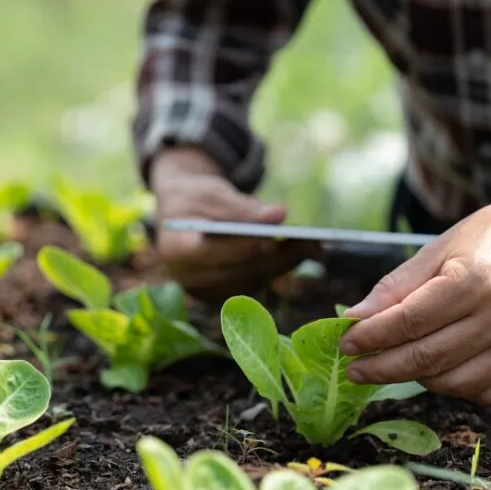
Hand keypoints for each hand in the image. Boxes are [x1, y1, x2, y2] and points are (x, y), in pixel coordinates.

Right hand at [149, 147, 317, 300]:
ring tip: (314, 248)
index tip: (274, 237)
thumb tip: (279, 215)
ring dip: (284, 266)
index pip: (211, 253)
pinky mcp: (221, 297)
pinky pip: (254, 285)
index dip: (243, 247)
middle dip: (277, 256)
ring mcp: (204, 292)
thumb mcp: (213, 193)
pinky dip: (278, 271)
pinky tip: (300, 255)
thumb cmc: (194, 198)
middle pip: (238, 271)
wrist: (181, 215)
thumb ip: (243, 207)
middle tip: (312, 242)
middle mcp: (188, 278)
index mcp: (176, 250)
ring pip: (252, 281)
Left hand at [337, 184, 490, 405]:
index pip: (409, 322)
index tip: (346, 343)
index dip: (371, 337)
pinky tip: (437, 371)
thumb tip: (356, 318)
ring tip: (395, 364)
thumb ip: (396, 286)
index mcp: (474, 281)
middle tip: (354, 369)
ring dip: (415, 379)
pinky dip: (455, 388)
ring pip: (454, 382)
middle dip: (382, 367)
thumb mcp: (438, 248)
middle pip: (428, 358)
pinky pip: (486, 393)